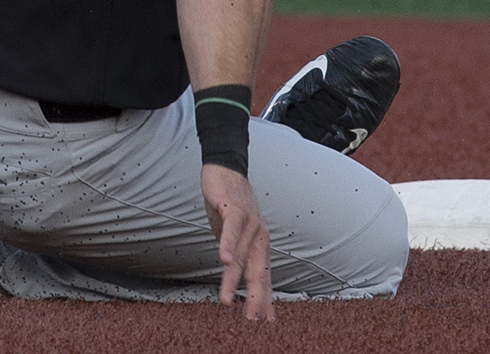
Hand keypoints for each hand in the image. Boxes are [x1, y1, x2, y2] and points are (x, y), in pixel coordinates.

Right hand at [201, 164, 274, 320]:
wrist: (225, 169)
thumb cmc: (228, 204)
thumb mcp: (233, 234)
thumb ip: (236, 252)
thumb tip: (232, 272)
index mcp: (260, 244)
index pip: (263, 276)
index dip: (265, 298)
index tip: (265, 320)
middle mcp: (259, 236)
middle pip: (257, 272)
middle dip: (255, 298)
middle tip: (252, 320)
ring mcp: (250, 223)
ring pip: (240, 256)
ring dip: (231, 280)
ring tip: (225, 301)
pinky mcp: (235, 209)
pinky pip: (231, 230)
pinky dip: (227, 245)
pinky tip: (223, 260)